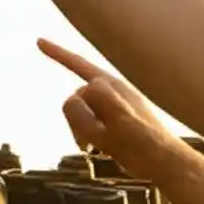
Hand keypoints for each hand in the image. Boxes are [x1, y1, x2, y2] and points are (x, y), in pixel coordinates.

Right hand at [38, 38, 186, 180]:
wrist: (164, 162)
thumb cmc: (141, 143)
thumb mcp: (114, 122)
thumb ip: (93, 103)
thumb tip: (78, 91)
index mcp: (112, 87)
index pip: (79, 64)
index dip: (58, 53)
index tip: (38, 41)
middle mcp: (112, 91)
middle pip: (76, 95)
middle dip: (74, 118)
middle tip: (90, 142)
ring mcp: (114, 105)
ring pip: (80, 111)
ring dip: (81, 129)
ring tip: (98, 148)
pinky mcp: (115, 120)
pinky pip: (89, 122)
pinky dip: (87, 135)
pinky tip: (99, 150)